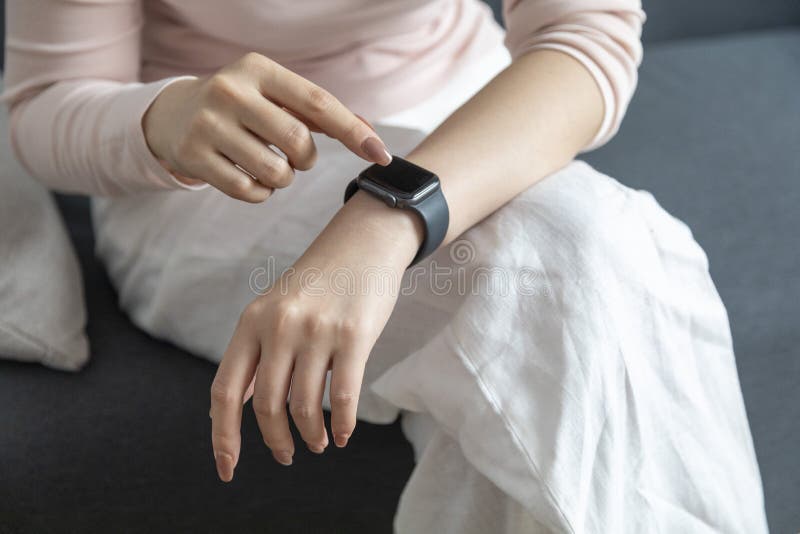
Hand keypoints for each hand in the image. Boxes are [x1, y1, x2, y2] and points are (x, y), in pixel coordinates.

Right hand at [142, 52, 391, 201]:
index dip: (353, 132)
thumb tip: (370, 136)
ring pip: (275, 173)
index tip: (381, 155)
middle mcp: (230, 91)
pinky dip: (260, 192)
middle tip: (295, 157)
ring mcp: (208, 124)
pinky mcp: (193, 156)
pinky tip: (250, 177)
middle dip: (306, 159)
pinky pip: (249, 191)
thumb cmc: (242, 107)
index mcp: (258, 69)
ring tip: (269, 165)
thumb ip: (320, 113)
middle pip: (297, 142)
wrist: (173, 115)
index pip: (318, 103)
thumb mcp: (275, 97)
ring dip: (283, 179)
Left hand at [209, 192, 422, 480]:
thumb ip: (255, 353)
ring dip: (310, 436)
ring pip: (305, 406)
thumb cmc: (319, 283)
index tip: (227, 469)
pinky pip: (343, 395)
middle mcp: (278, 326)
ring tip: (319, 444)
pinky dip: (343, 424)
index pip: (224, 392)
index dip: (223, 437)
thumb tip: (234, 407)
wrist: (362, 242)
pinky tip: (344, 435)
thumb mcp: (274, 309)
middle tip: (286, 456)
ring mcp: (316, 330)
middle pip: (266, 405)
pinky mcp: (353, 335)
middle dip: (276, 441)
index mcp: (251, 322)